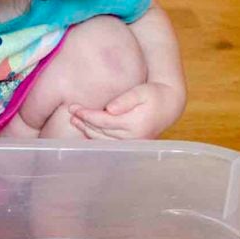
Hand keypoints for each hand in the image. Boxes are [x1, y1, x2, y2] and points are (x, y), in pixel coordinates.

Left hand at [69, 82, 185, 139]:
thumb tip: (110, 109)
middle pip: (99, 131)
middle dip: (84, 122)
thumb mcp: (142, 92)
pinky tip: (84, 129)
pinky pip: (106, 143)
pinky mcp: (127, 146)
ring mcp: (129, 144)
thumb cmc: (154, 95)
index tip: (74, 108)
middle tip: (71, 111)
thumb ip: (126, 99)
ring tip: (74, 119)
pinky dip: (93, 136)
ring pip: (101, 139)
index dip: (87, 115)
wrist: (168, 107)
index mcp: (134, 125)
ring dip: (86, 130)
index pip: (103, 122)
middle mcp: (131, 138)